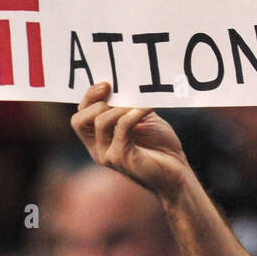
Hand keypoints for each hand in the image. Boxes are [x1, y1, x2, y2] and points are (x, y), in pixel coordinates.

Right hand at [70, 82, 190, 202]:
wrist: (177, 173)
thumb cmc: (160, 146)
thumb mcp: (141, 121)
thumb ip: (129, 106)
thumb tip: (127, 82)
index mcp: (98, 140)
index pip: (79, 117)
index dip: (89, 97)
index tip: (107, 83)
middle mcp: (98, 149)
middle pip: (79, 120)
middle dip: (96, 101)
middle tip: (117, 89)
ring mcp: (108, 155)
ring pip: (101, 122)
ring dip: (122, 106)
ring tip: (140, 101)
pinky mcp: (122, 158)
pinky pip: (122, 127)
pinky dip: (136, 112)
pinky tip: (149, 106)